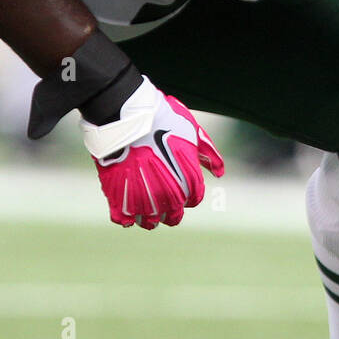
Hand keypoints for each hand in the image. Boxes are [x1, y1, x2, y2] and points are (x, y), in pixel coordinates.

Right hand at [80, 78, 223, 229]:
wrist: (126, 116)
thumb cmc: (161, 119)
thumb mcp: (192, 131)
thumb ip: (208, 154)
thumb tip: (219, 172)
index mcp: (190, 182)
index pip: (193, 200)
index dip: (187, 192)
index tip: (177, 181)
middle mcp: (170, 197)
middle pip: (173, 216)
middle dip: (169, 207)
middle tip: (158, 191)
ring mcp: (144, 202)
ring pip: (148, 222)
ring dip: (147, 213)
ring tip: (140, 196)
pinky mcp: (118, 201)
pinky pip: (122, 220)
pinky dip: (124, 214)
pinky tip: (124, 201)